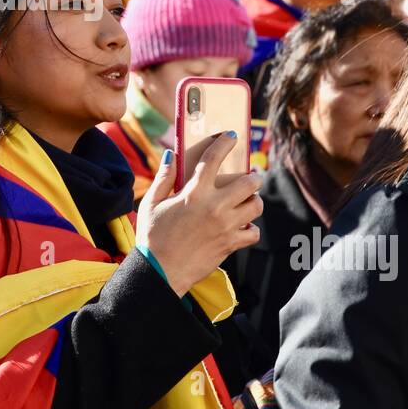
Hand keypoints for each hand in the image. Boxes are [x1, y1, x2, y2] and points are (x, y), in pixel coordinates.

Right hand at [135, 132, 263, 297]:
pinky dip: (250, 229)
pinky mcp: (230, 245)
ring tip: (246, 202)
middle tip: (249, 179)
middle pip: (249, 183)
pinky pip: (253, 233)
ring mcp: (226, 227)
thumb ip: (164, 178)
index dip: (224, 143)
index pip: (214, 159)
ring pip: (256, 206)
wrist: (159, 272)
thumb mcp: (151, 203)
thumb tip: (171, 155)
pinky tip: (240, 227)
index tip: (231, 137)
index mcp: (194, 193)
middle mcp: (214, 207)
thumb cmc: (152, 237)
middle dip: (252, 177)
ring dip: (254, 201)